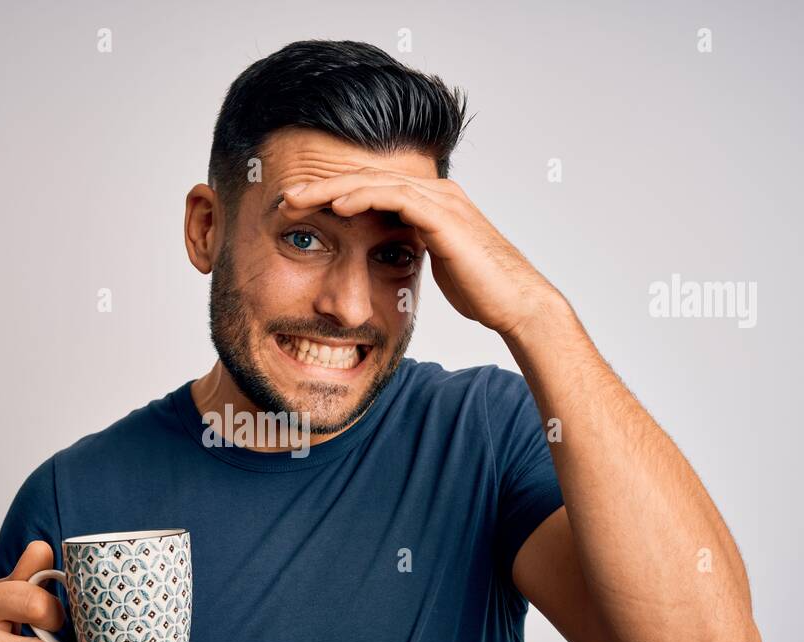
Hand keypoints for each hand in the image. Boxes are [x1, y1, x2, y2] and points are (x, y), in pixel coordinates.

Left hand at [279, 166, 570, 337]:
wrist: (516, 303)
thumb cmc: (480, 289)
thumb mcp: (435, 262)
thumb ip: (413, 247)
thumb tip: (389, 252)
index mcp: (431, 201)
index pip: (372, 187)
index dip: (333, 193)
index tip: (299, 207)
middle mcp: (436, 193)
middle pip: (367, 177)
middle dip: (323, 184)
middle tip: (286, 195)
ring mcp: (442, 201)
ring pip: (376, 182)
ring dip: (334, 188)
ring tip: (300, 197)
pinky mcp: (445, 218)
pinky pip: (397, 198)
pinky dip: (365, 198)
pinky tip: (337, 205)